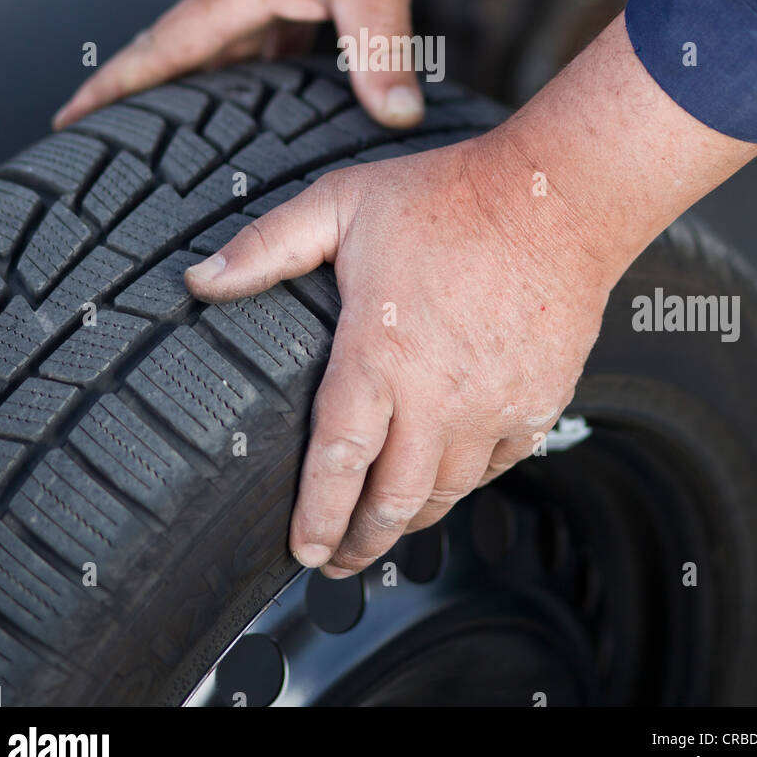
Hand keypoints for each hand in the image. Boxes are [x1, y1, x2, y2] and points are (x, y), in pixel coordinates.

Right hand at [52, 0, 424, 129]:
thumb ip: (381, 55)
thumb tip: (396, 117)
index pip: (156, 54)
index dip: (109, 91)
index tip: (67, 120)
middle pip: (177, 55)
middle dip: (144, 98)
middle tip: (119, 145)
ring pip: (221, 46)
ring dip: (202, 86)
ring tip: (192, 134)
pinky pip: (261, 33)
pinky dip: (257, 66)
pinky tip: (279, 92)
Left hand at [184, 124, 612, 575]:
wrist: (557, 197)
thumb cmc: (450, 197)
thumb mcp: (342, 203)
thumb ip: (266, 246)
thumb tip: (199, 279)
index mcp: (380, 353)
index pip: (338, 462)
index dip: (315, 517)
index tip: (302, 549)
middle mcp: (438, 395)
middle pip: (392, 501)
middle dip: (358, 541)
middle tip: (335, 559)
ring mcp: (492, 407)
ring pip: (444, 494)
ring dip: (408, 521)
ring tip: (382, 527)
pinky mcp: (537, 405)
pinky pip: (494, 469)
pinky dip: (463, 484)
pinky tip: (443, 478)